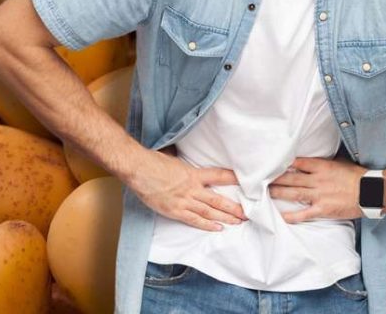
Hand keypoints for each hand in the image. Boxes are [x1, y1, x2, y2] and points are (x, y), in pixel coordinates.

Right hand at [127, 147, 247, 231]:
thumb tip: (182, 157)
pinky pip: (194, 220)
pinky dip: (207, 225)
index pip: (219, 175)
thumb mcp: (172, 158)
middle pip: (218, 199)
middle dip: (234, 207)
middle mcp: (192, 188)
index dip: (233, 179)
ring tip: (238, 222)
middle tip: (247, 213)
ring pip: (209, 211)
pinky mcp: (175, 210)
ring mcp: (184, 200)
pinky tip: (217, 228)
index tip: (245, 182)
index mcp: (193, 173)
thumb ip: (182, 162)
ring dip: (225, 217)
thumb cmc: (152, 161)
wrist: (138, 169)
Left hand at [269, 157, 366, 223]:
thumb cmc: (356, 176)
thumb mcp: (339, 163)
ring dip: (278, 193)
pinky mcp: (323, 209)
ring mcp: (320, 195)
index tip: (271, 164)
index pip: (297, 162)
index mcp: (322, 166)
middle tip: (260, 178)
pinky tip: (281, 216)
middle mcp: (318, 180)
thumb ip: (323, 162)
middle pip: (290, 178)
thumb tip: (308, 160)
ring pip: (294, 193)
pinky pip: (304, 213)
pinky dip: (292, 216)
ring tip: (265, 193)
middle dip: (274, 178)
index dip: (282, 163)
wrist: (372, 192)